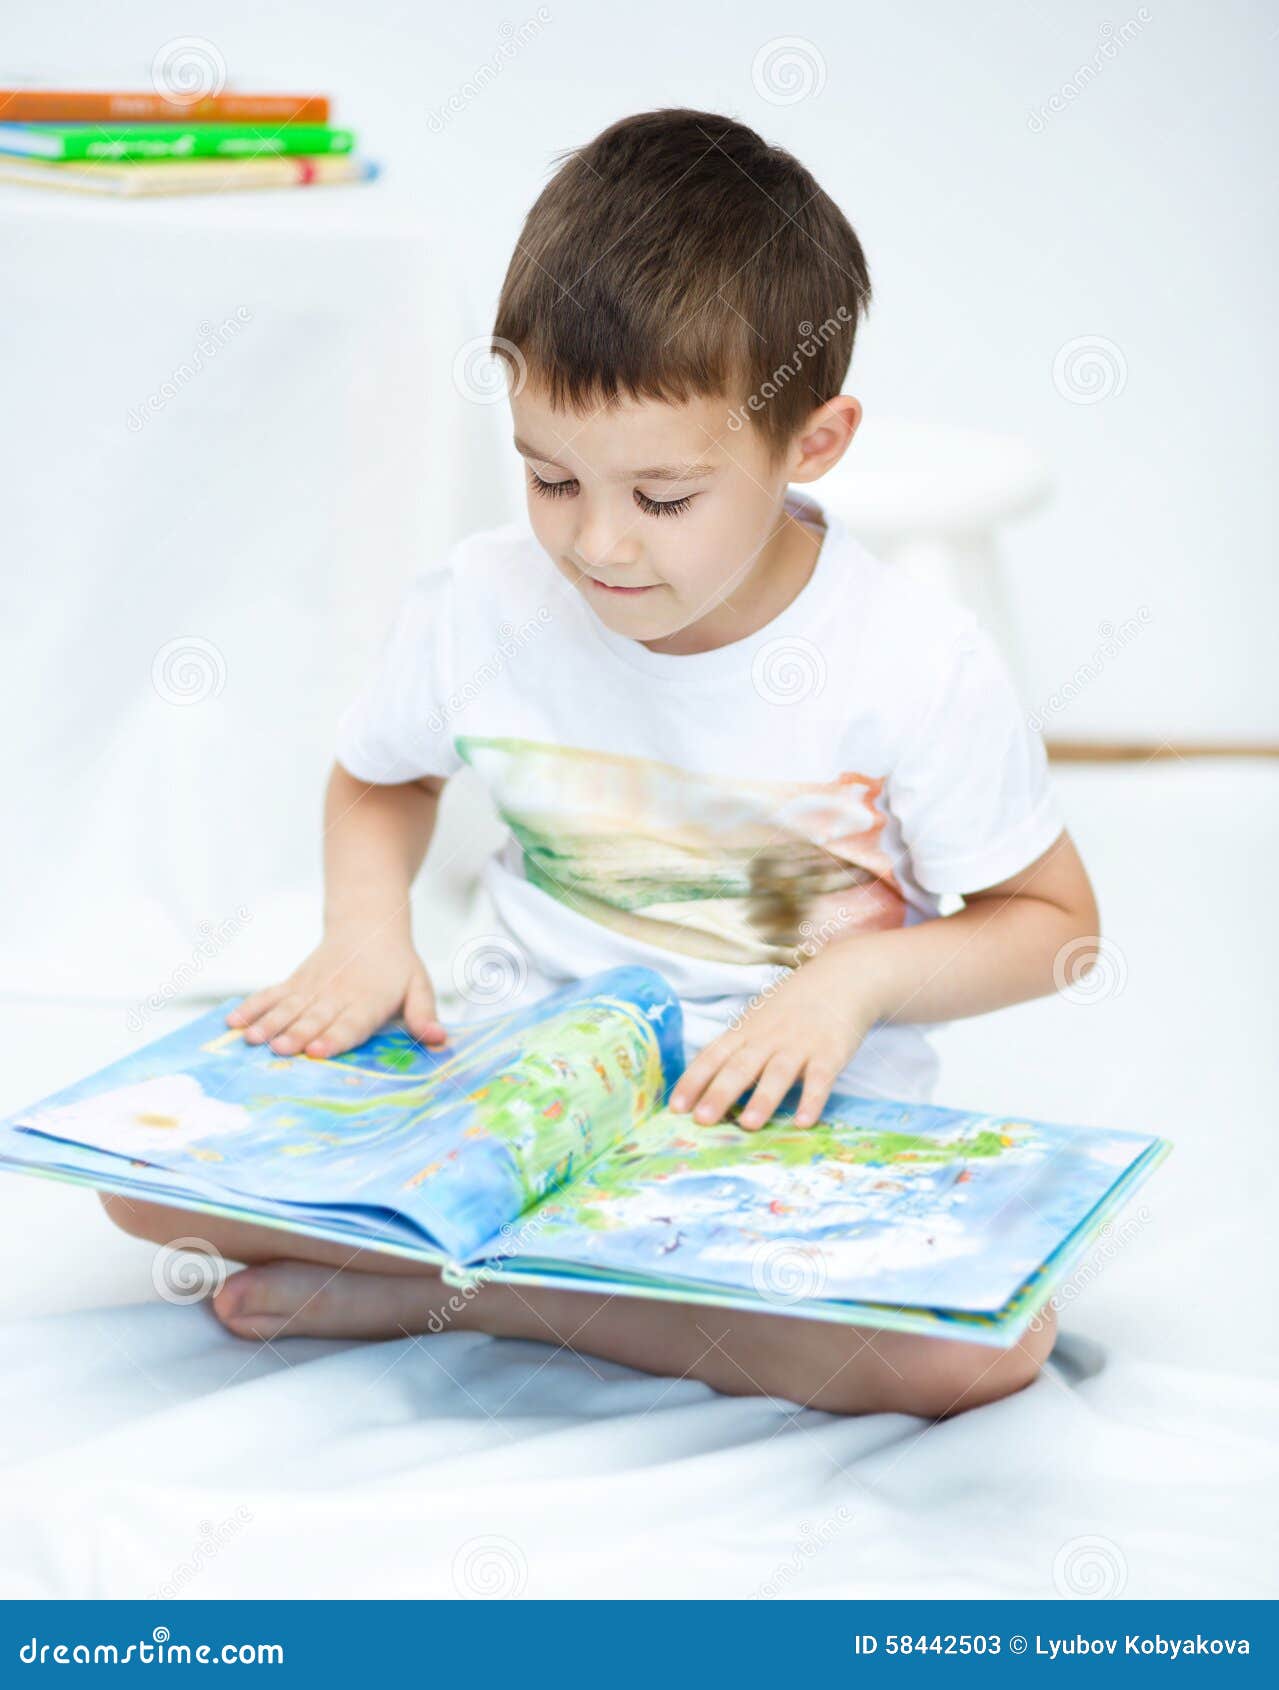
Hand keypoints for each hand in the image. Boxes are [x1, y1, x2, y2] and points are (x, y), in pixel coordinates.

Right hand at [226, 924, 446, 1058]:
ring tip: (251, 1039)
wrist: (368, 926)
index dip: (335, 1037)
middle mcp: (336, 996)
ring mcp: (312, 989)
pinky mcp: (295, 983)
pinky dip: (251, 1007)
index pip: (351, 1023)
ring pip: (288, 1008)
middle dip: (296, 1034)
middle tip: (280, 1049)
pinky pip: (270, 995)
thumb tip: (440, 1039)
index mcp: (368, 1001)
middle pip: (314, 1018)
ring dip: (268, 1024)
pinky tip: (232, 1023)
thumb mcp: (418, 986)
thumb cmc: (395, 966)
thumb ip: (424, 1014)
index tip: (319, 1051)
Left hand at [669, 955, 875, 1129]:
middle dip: (720, 1093)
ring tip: (748, 1124)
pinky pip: (820, 1079)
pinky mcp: (830, 1053)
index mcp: (745, 1031)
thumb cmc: (792, 1005)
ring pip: (777, 1073)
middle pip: (740, 1067)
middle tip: (702, 1120)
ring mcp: (800, 1045)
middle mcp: (768, 1038)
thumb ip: (737, 1049)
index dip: (693, 1081)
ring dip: (762, 1099)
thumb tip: (705, 1087)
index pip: (713, 1056)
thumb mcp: (757, 1020)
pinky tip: (803, 1122)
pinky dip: (811, 1100)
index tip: (675, 1107)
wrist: (841, 977)